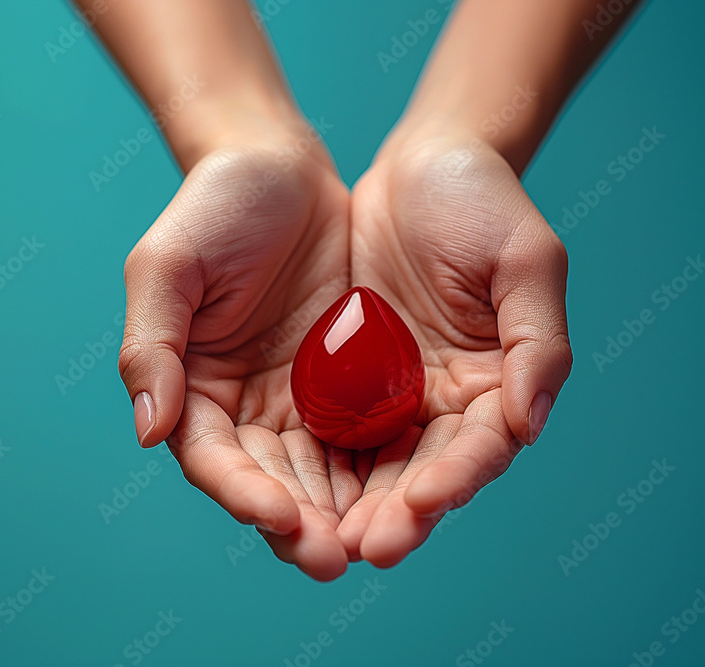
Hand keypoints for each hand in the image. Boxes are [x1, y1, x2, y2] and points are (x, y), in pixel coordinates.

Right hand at [117, 126, 358, 580]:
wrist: (281, 165)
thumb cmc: (212, 207)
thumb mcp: (166, 267)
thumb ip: (150, 348)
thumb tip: (148, 431)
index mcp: (195, 391)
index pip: (214, 460)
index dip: (243, 493)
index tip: (279, 518)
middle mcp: (247, 409)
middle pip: (274, 483)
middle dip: (304, 525)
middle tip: (340, 557)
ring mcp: (302, 400)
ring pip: (326, 473)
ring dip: (350, 513)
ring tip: (383, 542)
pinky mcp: (352, 383)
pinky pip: (372, 434)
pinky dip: (389, 467)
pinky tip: (415, 490)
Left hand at [336, 129, 572, 566]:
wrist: (416, 165)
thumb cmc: (481, 202)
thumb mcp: (526, 261)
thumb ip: (539, 345)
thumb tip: (529, 427)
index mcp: (492, 389)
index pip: (473, 453)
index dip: (448, 483)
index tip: (418, 503)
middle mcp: (438, 407)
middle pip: (412, 478)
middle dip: (387, 517)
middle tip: (355, 550)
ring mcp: (383, 396)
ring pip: (360, 468)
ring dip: (336, 508)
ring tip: (309, 541)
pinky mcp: (336, 380)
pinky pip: (316, 429)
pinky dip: (300, 463)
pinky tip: (277, 491)